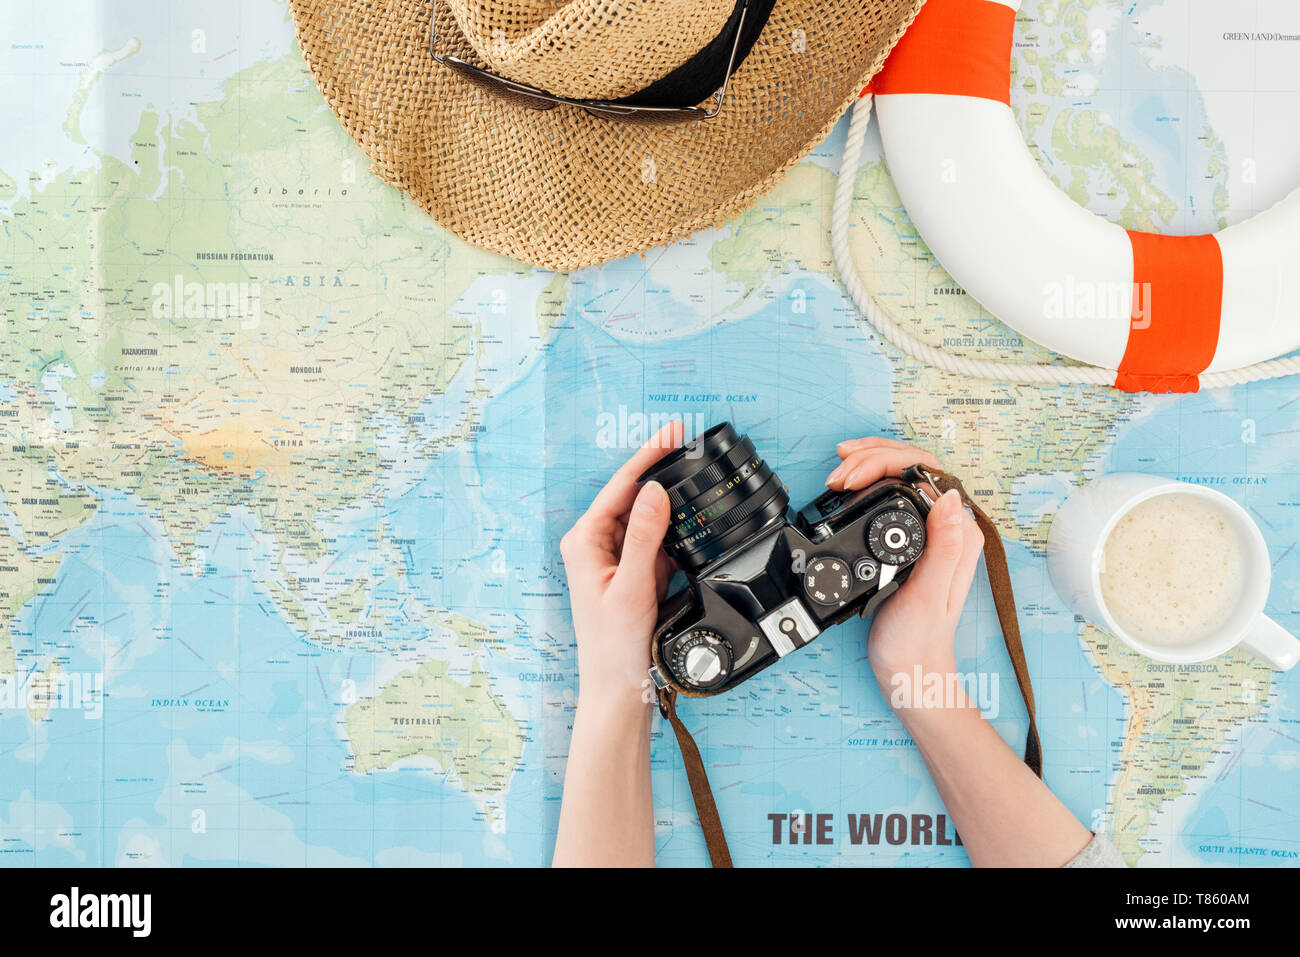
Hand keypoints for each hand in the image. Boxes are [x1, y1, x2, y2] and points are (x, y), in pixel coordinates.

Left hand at [559, 420, 683, 712]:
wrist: (620, 689)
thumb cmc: (614, 647)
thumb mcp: (633, 588)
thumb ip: (646, 538)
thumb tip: (654, 493)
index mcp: (585, 541)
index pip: (620, 486)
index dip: (648, 455)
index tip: (672, 431)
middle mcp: (597, 544)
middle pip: (635, 496)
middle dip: (663, 472)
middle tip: (692, 447)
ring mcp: (618, 558)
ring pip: (650, 517)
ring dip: (673, 502)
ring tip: (697, 477)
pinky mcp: (637, 573)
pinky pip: (660, 540)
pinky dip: (678, 531)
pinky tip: (694, 521)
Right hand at [826, 437, 982, 695]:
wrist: (908, 670)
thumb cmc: (917, 640)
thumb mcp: (927, 594)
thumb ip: (945, 546)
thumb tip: (949, 496)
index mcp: (959, 534)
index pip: (927, 472)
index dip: (885, 462)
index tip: (849, 478)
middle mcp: (950, 528)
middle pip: (915, 465)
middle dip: (872, 456)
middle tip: (836, 471)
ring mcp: (931, 532)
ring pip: (903, 475)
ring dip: (869, 463)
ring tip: (837, 471)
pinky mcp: (911, 539)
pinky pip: (892, 494)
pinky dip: (867, 481)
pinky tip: (847, 485)